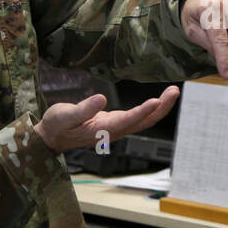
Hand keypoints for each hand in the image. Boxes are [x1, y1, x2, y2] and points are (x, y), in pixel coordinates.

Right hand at [36, 87, 179, 153]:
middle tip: (175, 90)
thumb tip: (101, 98)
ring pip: (144, 120)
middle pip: (144, 122)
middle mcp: (115, 131)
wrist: (52, 137)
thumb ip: (83, 109)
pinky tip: (159, 100)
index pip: (128, 121)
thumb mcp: (65, 115)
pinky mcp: (116, 123)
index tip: (157, 100)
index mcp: (104, 130)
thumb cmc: (56, 125)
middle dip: (161, 107)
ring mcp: (117, 128)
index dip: (143, 111)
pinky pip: (138, 117)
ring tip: (173, 91)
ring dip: (160, 107)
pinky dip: (151, 108)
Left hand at [181, 0, 227, 77]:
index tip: (227, 75)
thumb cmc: (194, 13)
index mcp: (211, 10)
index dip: (224, 60)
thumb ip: (208, 44)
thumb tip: (225, 60)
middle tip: (223, 61)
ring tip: (220, 43)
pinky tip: (226, 36)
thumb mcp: (191, 30)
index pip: (221, 40)